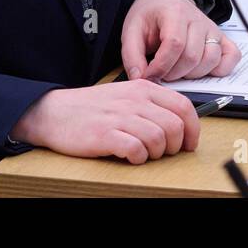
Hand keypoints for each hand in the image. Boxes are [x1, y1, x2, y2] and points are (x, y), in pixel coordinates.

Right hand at [9, 80, 199, 163]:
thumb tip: (180, 124)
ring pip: (158, 139)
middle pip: (174, 126)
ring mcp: (119, 117)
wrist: (54, 112)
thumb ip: (152, 104)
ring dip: (155, 153)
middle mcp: (134, 100)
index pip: (183, 106)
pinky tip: (129, 156)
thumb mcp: (126, 96)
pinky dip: (137, 158)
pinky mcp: (104, 135)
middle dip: (174, 146)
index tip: (188, 143)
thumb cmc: (93, 108)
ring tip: (143, 153)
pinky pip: (135, 150)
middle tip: (162, 152)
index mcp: (143, 89)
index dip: (193, 129)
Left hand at [121, 0, 239, 81]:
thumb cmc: (150, 14)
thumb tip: (139, 78)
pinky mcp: (222, 38)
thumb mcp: (131, 30)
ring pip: (211, 60)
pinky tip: (203, 70)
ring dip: (193, 74)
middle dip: (174, 73)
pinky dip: (221, 69)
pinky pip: (232, 56)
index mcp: (174, 12)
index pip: (174, 44)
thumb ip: (131, 55)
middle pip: (192, 56)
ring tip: (177, 71)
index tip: (150, 75)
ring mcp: (212, 28)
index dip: (161, 66)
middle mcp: (197, 19)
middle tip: (161, 73)